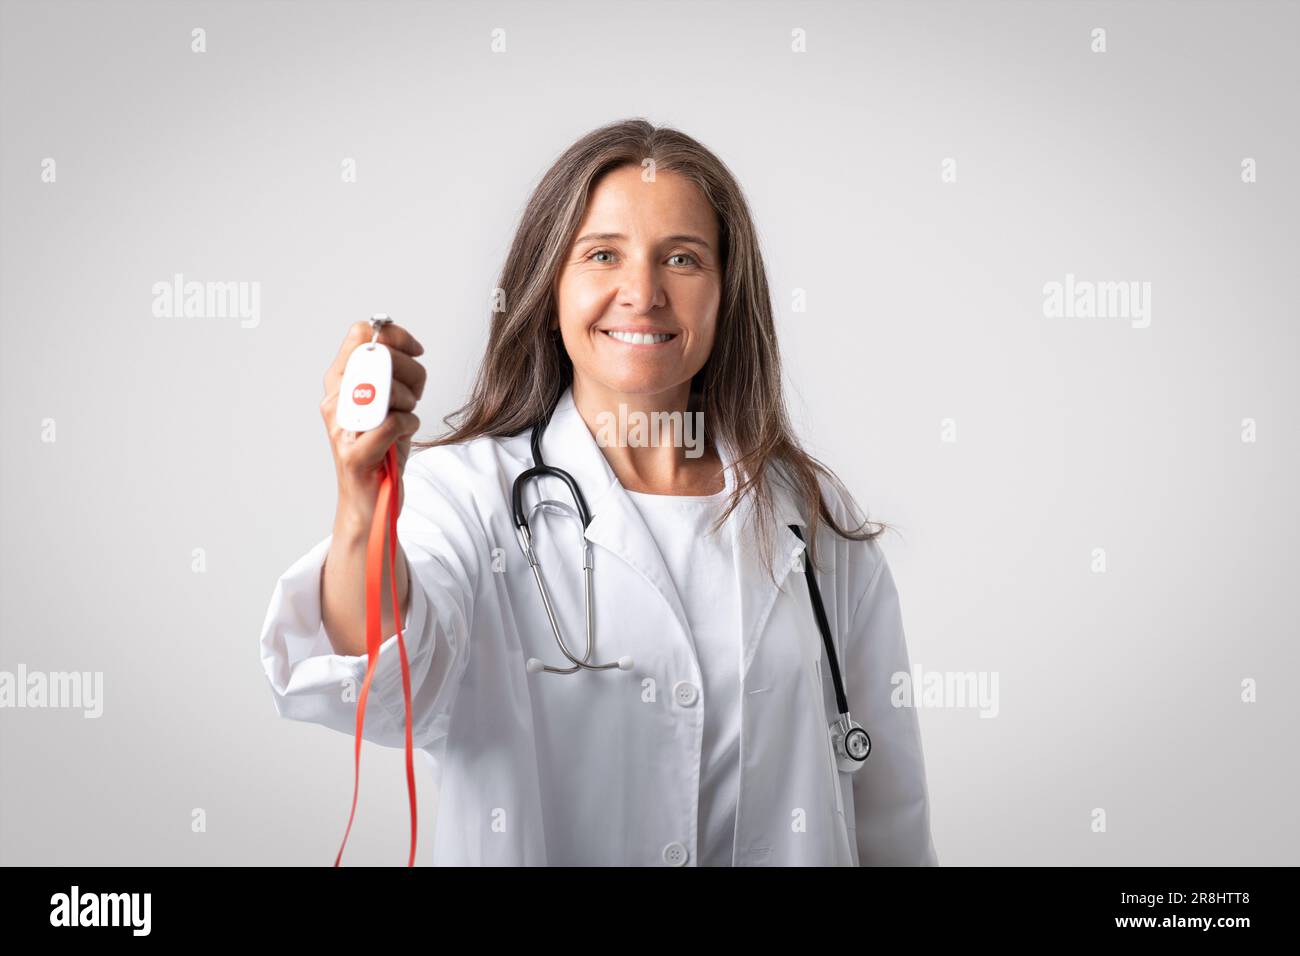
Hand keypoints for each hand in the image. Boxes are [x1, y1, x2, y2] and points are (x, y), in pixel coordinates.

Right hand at [320, 319, 425, 533]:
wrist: (368, 502)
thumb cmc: (380, 450)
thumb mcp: (385, 402)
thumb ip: (389, 373)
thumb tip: (403, 344)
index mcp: (338, 382)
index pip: (361, 333)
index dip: (395, 336)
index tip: (414, 351)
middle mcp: (335, 400)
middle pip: (380, 356)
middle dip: (411, 373)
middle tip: (412, 394)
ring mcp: (342, 427)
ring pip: (386, 388)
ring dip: (408, 403)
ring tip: (404, 416)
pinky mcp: (355, 454)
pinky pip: (394, 423)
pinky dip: (409, 425)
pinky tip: (404, 434)